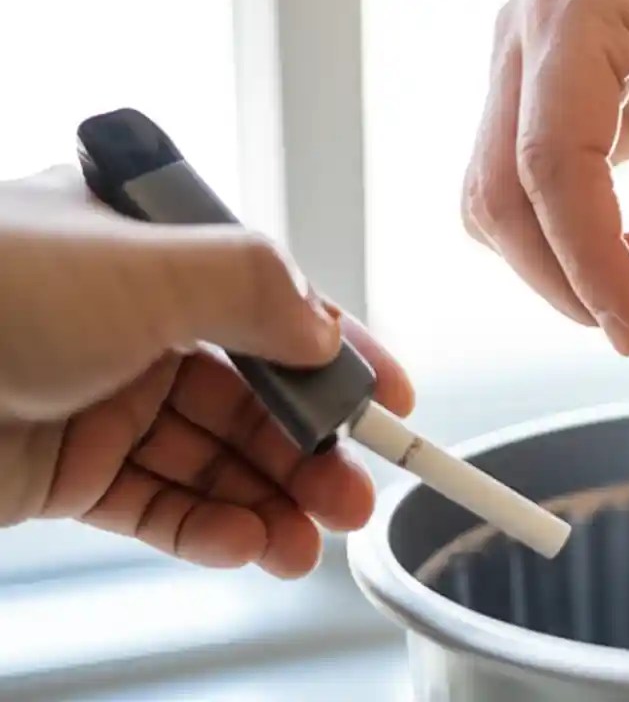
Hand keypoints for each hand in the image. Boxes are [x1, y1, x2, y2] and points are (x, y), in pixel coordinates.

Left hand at [0, 166, 414, 577]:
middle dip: (312, 447)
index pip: (274, 307)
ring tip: (310, 539)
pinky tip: (249, 545)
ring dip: (269, 500)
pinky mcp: (66, 469)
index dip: (341, 356)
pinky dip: (208, 529)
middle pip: (253, 394)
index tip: (393, 402)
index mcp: (155, 251)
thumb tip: (324, 331)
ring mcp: (101, 397)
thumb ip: (259, 290)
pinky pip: (158, 504)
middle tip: (355, 494)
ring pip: (213, 458)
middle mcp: (133, 321)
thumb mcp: (152, 263)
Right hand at [462, 0, 628, 353]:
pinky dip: (562, 229)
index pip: (553, 169)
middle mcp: (523, 38)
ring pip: (494, 195)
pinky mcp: (532, 85)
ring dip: (558, 260)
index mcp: (574, 19)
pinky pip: (516, 177)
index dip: (588, 266)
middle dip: (565, 279)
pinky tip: (625, 239)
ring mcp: (517, 60)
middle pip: (501, 194)